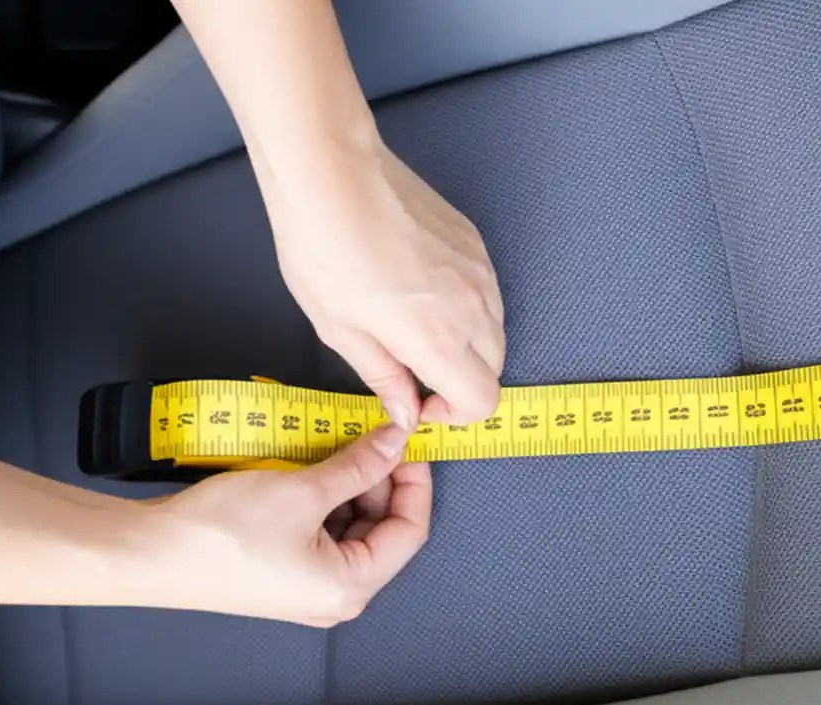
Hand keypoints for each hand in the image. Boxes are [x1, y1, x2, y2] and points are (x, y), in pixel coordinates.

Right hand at [139, 424, 430, 626]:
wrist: (151, 552)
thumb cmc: (217, 538)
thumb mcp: (303, 489)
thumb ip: (359, 465)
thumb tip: (393, 443)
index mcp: (350, 587)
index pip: (410, 530)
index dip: (413, 480)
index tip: (407, 443)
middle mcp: (334, 595)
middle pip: (382, 528)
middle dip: (379, 480)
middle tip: (374, 437)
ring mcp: (307, 584)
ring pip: (351, 525)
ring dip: (350, 484)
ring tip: (340, 447)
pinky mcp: (283, 569)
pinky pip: (320, 529)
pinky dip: (324, 496)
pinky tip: (313, 467)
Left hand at [268, 140, 504, 427]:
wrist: (333, 175)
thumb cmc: (324, 250)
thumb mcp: (341, 331)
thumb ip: (384, 377)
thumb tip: (406, 411)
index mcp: (438, 339)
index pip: (482, 401)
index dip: (455, 414)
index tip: (421, 401)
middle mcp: (472, 308)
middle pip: (495, 369)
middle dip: (462, 380)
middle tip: (416, 368)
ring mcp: (480, 271)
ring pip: (496, 330)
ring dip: (468, 344)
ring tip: (417, 327)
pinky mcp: (474, 241)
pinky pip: (487, 292)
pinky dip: (468, 307)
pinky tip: (424, 291)